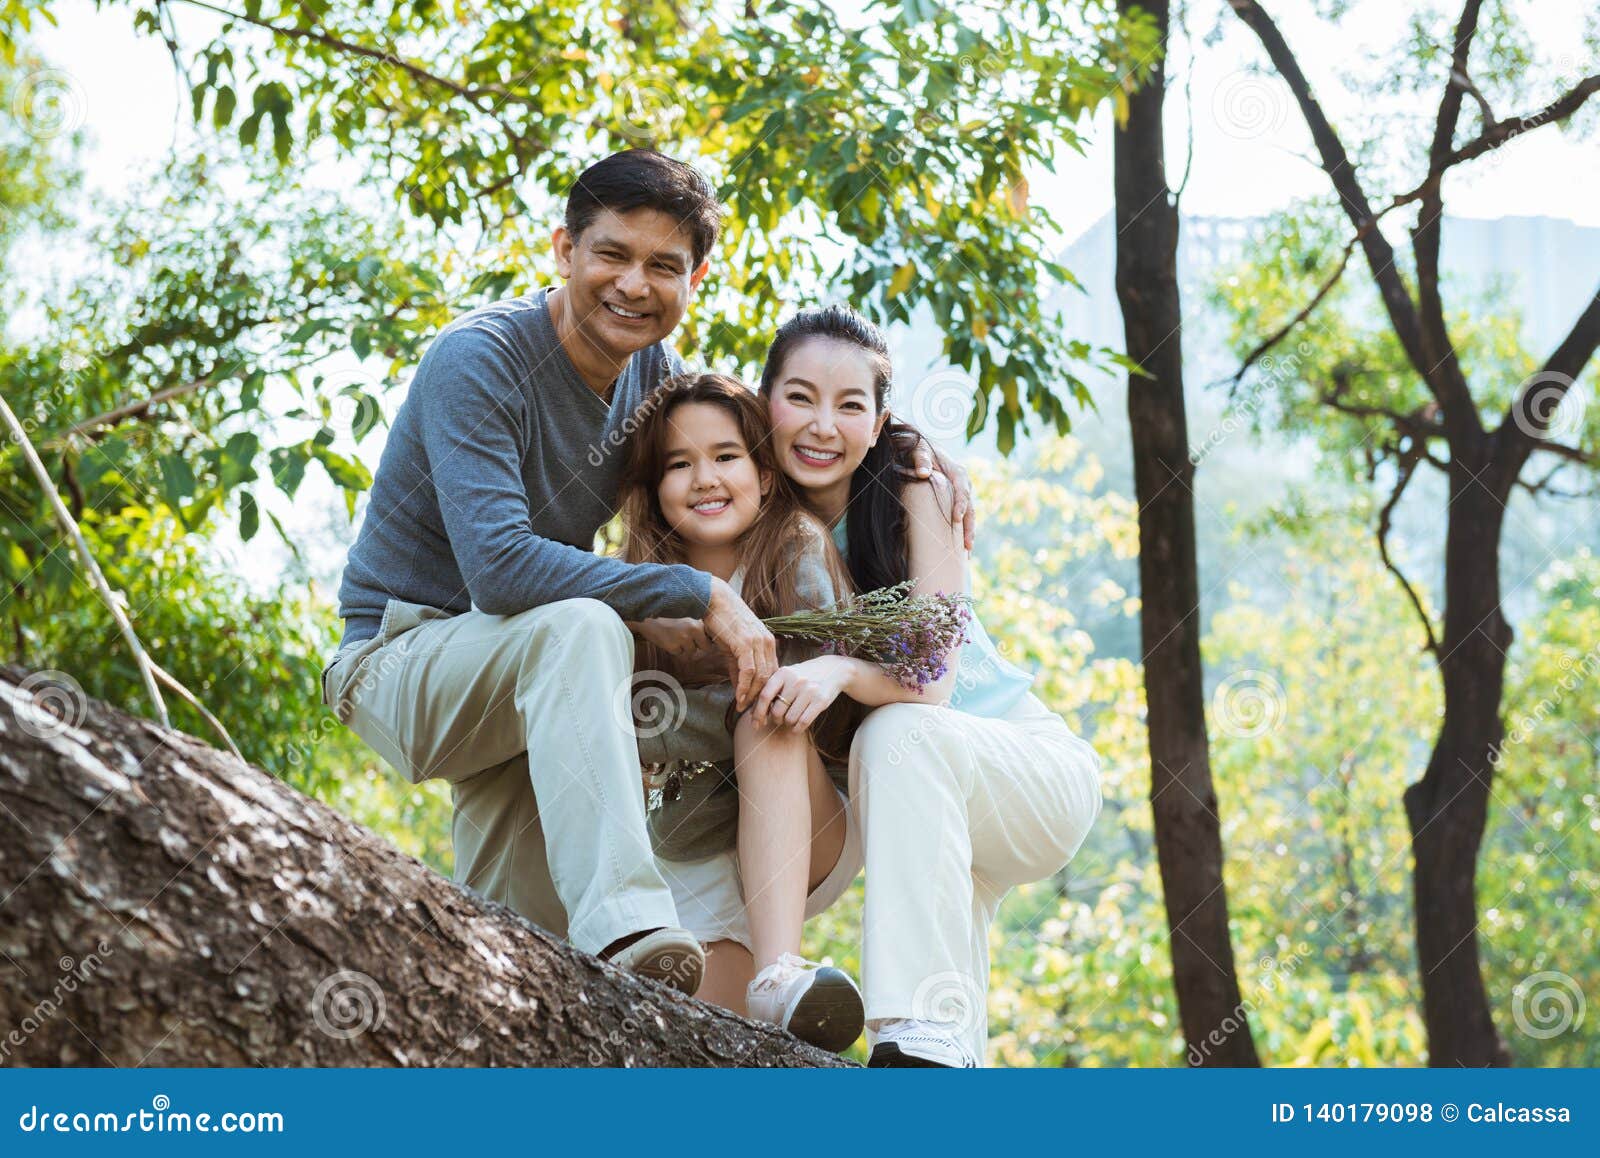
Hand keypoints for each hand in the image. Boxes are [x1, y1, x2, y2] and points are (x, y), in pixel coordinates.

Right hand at [628, 617, 712, 658]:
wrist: (649, 619)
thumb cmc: (668, 619)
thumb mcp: (686, 620)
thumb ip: (698, 629)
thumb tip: (709, 641)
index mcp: (697, 624)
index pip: (711, 640)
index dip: (706, 642)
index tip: (702, 642)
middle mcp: (693, 631)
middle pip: (705, 648)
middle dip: (698, 646)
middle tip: (686, 640)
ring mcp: (683, 639)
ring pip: (691, 652)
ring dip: (684, 649)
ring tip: (675, 638)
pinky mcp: (673, 646)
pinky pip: (679, 654)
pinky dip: (674, 650)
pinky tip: (668, 640)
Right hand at [702, 576, 777, 710]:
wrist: (713, 599)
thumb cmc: (722, 621)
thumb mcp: (733, 646)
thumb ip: (737, 667)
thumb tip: (739, 687)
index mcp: (768, 643)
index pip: (773, 674)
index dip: (767, 693)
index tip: (761, 709)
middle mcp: (767, 643)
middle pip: (770, 679)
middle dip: (762, 701)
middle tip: (756, 718)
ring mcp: (758, 643)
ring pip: (761, 677)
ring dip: (752, 697)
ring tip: (745, 711)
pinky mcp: (745, 643)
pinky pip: (749, 671)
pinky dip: (744, 687)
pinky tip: (738, 698)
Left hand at [752, 656, 849, 730]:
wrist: (833, 670)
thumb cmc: (804, 676)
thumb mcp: (788, 675)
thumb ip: (772, 689)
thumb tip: (754, 712)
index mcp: (783, 673)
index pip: (765, 696)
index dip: (757, 713)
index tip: (755, 724)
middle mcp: (795, 680)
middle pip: (777, 711)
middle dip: (776, 719)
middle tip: (779, 719)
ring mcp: (809, 690)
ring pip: (789, 719)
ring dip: (788, 724)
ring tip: (791, 719)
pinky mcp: (820, 700)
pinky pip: (803, 722)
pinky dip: (797, 729)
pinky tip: (797, 726)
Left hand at [891, 430, 974, 551]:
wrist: (921, 449)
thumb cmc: (920, 449)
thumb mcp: (919, 450)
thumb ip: (921, 459)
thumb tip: (923, 473)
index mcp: (957, 471)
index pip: (962, 489)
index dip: (961, 503)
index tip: (956, 517)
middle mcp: (963, 484)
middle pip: (970, 506)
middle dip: (969, 526)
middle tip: (968, 545)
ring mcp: (961, 493)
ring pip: (969, 515)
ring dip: (969, 532)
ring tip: (967, 552)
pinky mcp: (955, 501)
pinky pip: (962, 517)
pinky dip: (962, 531)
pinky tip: (961, 547)